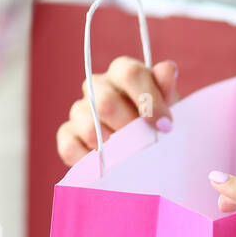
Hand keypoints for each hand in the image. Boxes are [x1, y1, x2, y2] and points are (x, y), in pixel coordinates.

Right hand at [56, 57, 179, 165]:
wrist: (144, 147)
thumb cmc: (156, 121)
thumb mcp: (168, 106)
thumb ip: (167, 88)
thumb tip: (167, 70)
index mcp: (122, 73)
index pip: (129, 73)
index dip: (148, 99)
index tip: (164, 125)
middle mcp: (97, 87)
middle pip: (105, 102)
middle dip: (129, 127)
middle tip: (146, 142)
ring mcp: (79, 110)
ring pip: (88, 127)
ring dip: (112, 146)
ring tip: (129, 154)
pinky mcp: (67, 135)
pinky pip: (70, 147)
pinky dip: (90, 161)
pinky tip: (108, 166)